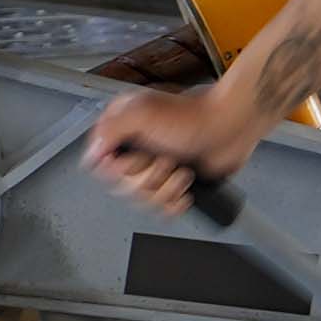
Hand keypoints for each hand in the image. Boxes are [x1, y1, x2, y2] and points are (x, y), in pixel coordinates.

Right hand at [86, 77, 261, 218]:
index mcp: (122, 128)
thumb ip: (111, 129)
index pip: (99, 162)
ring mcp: (154, 167)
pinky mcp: (172, 184)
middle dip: (147, 179)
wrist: (229, 127)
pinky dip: (175, 202)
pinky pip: (161, 208)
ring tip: (181, 171)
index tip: (135, 160)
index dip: (117, 167)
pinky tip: (185, 188)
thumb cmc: (194, 115)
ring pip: (143, 199)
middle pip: (121, 186)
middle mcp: (135, 148)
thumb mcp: (142, 113)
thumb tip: (92, 152)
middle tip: (164, 161)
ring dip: (165, 189)